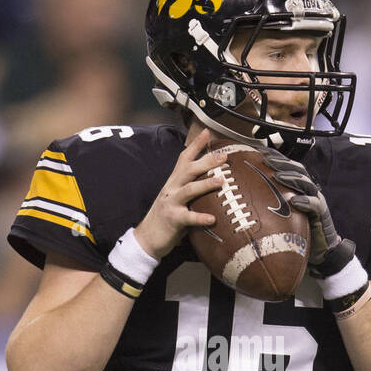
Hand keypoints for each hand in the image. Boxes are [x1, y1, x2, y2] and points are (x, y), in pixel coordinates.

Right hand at [133, 128, 228, 259]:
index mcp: (174, 182)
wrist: (147, 238)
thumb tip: (215, 180)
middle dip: (206, 161)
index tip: (207, 132)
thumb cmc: (167, 217)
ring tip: (221, 180)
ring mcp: (171, 203)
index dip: (195, 145)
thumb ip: (191, 188)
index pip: (184, 158)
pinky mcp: (173, 219)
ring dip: (205, 184)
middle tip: (223, 156)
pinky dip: (200, 217)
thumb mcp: (178, 198)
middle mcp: (172, 188)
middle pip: (189, 170)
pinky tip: (212, 218)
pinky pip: (188, 218)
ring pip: (189, 189)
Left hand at [261, 149, 343, 268]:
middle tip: (265, 159)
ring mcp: (316, 200)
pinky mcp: (321, 214)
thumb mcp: (279, 214)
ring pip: (305, 183)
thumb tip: (242, 198)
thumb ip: (268, 203)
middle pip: (296, 170)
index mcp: (297, 187)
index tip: (258, 151)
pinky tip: (294, 201)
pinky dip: (305, 201)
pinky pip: (315, 205)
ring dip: (291, 178)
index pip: (287, 167)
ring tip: (277, 175)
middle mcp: (307, 190)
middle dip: (281, 163)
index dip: (275, 157)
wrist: (320, 249)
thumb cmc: (297, 231)